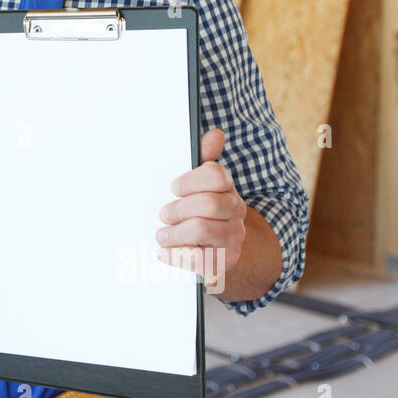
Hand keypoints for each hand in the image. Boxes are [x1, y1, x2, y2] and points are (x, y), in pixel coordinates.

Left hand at [156, 128, 245, 293]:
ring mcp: (232, 238)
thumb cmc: (202, 214)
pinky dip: (176, 255)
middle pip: (209, 203)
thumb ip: (204, 160)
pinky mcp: (223, 263)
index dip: (191, 180)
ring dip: (175, 233)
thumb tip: (214, 134)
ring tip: (162, 235)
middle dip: (179, 209)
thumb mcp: (201, 187)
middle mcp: (235, 212)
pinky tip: (164, 253)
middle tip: (163, 214)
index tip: (173, 187)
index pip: (217, 176)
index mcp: (227, 189)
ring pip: (202, 229)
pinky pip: (199, 258)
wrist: (220, 253)